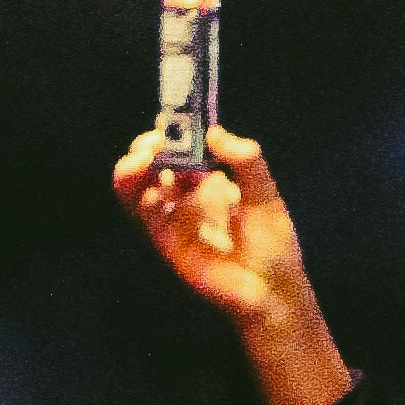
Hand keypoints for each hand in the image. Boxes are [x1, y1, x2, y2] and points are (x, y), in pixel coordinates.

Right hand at [111, 123, 354, 404]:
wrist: (272, 288)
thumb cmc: (271, 243)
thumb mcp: (265, 193)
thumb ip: (246, 162)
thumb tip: (217, 133)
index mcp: (207, 181)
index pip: (180, 148)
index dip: (173, 131)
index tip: (172, 116)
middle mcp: (185, 197)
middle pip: (152, 165)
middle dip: (149, 147)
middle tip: (155, 140)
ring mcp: (173, 219)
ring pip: (138, 190)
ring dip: (132, 171)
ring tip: (141, 159)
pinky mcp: (167, 243)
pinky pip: (147, 219)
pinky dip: (144, 202)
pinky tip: (154, 194)